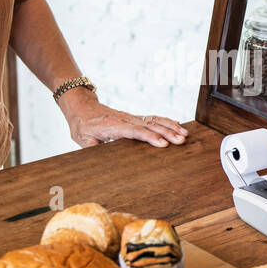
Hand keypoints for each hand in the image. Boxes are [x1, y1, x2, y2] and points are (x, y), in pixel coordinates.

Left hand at [60, 92, 187, 147]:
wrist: (82, 107)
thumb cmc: (82, 126)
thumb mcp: (82, 140)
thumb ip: (93, 149)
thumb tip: (102, 161)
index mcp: (112, 126)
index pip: (134, 132)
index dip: (149, 137)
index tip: (163, 144)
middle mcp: (125, 120)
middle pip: (149, 125)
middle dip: (166, 133)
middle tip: (181, 141)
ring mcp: (131, 117)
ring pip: (154, 120)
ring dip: (170, 126)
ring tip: (184, 134)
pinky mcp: (134, 118)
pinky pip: (152, 118)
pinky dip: (166, 121)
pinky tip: (177, 125)